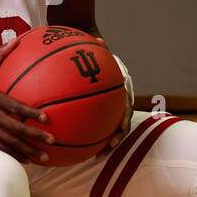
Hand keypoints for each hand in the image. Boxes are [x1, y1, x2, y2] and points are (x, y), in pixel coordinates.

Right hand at [0, 35, 54, 163]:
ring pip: (9, 143)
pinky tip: (27, 161)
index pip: (14, 106)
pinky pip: (0, 148)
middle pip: (14, 129)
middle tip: (51, 141)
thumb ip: (0, 55)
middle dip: (33, 136)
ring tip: (43, 158)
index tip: (46, 118)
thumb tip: (17, 40)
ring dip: (27, 151)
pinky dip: (14, 155)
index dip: (30, 112)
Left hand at [94, 36, 132, 156]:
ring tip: (92, 157)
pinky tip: (71, 144)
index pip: (126, 107)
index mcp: (121, 91)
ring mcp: (109, 109)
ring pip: (108, 131)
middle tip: (106, 149)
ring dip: (102, 144)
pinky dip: (86, 136)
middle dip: (114, 139)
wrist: (97, 53)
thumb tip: (99, 39)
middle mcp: (118, 103)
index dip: (124, 119)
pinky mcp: (99, 112)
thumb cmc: (95, 51)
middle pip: (119, 126)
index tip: (119, 128)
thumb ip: (99, 47)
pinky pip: (94, 127)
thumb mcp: (98, 49)